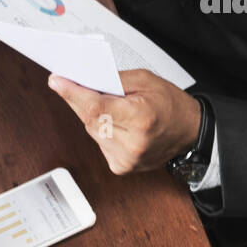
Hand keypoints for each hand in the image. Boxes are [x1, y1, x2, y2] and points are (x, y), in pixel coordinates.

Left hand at [47, 68, 201, 174]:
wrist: (190, 132)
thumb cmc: (171, 104)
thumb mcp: (145, 80)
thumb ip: (112, 79)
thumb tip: (81, 79)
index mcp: (141, 118)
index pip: (95, 107)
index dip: (73, 93)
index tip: (56, 81)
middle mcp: (132, 143)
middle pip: (89, 118)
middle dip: (82, 100)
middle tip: (80, 85)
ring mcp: (125, 159)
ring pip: (91, 130)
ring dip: (94, 116)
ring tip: (114, 108)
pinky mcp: (120, 167)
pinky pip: (98, 142)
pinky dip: (102, 130)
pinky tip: (117, 125)